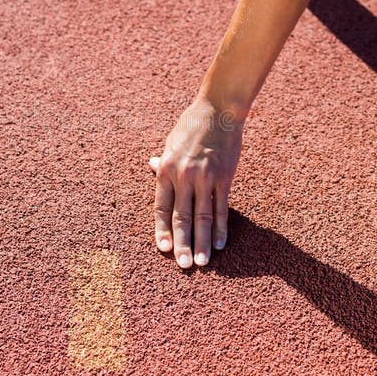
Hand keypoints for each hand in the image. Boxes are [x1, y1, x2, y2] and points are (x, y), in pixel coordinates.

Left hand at [150, 98, 243, 268]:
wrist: (218, 110)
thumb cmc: (192, 125)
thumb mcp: (171, 142)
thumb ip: (164, 161)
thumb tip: (152, 166)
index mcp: (166, 170)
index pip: (162, 207)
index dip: (163, 229)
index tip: (163, 249)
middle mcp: (183, 176)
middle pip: (182, 217)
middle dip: (182, 243)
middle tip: (184, 265)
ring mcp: (205, 178)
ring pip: (202, 216)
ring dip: (201, 242)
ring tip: (203, 262)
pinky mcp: (224, 177)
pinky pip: (221, 207)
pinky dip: (220, 227)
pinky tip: (220, 243)